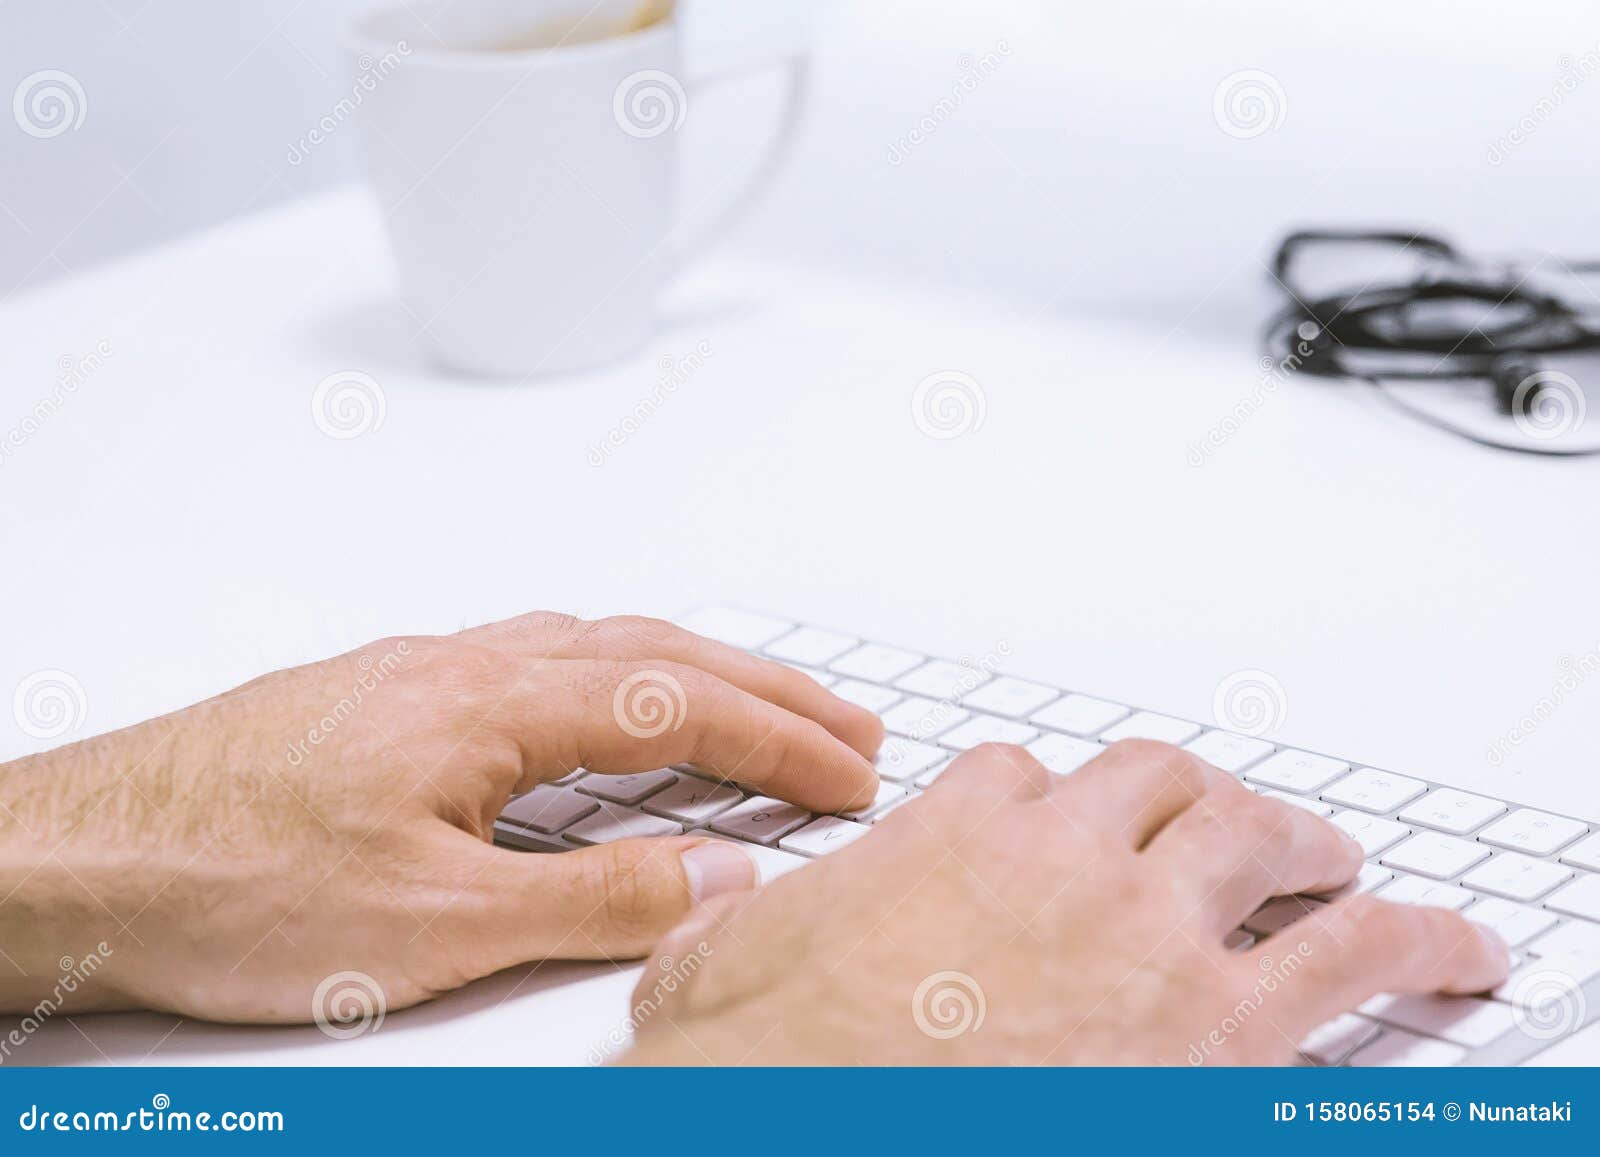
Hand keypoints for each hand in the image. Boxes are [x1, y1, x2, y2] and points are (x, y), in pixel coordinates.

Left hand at [0, 613, 880, 1022]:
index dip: (782, 740)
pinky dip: (613, 675)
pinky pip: (535, 660)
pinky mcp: (382, 701)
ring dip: (692, 673)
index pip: (681, 708)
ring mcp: (420, 676)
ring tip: (754, 704)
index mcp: (494, 704)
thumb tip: (716, 876)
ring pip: (595, 647)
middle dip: (765, 689)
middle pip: (654, 653)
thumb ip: (593, 897)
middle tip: (847, 722)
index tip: (853, 770)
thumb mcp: (436, 924)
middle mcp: (464, 666)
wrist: (78, 855)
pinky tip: (604, 705)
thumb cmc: (229, 882)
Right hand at [624, 740, 1510, 1064]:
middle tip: (1224, 818)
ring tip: (1332, 856)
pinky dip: (1421, 942)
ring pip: (1254, 834)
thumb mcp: (711, 974)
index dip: (1043, 802)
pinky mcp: (1223, 1026)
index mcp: (945, 838)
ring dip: (1305, 840)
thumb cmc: (766, 1070)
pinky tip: (1456, 952)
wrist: (805, 1124)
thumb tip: (710, 914)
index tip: (1053, 823)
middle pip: (1155, 780)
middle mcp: (1057, 861)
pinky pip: (1354, 953)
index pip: (1018, 780)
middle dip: (1194, 795)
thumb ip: (730, 926)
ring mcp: (1146, 931)